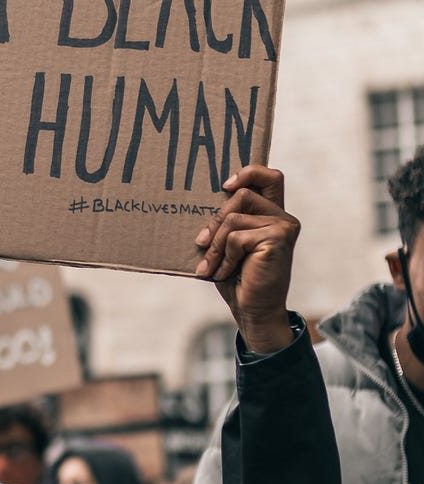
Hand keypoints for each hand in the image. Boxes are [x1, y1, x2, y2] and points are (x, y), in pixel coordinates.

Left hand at [194, 165, 297, 352]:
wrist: (254, 311)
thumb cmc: (238, 279)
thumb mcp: (228, 245)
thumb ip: (227, 222)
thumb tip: (200, 201)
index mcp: (273, 215)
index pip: (269, 176)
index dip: (248, 172)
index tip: (225, 186)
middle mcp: (283, 217)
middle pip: (242, 195)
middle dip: (215, 221)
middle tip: (201, 244)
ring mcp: (283, 226)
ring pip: (234, 219)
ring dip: (215, 246)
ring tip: (213, 266)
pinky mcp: (277, 238)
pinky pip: (236, 238)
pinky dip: (223, 257)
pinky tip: (224, 273)